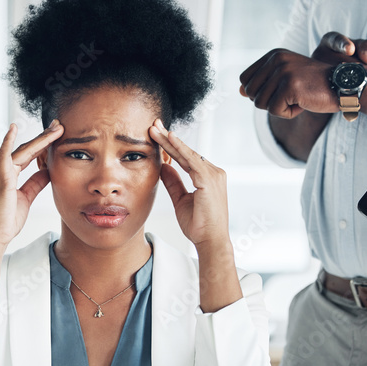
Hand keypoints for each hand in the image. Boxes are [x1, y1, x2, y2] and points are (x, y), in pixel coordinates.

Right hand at [0, 120, 63, 248]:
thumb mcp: (25, 198)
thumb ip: (34, 183)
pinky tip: (14, 128)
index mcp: (4, 174)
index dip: (41, 145)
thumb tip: (47, 171)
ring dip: (40, 139)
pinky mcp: (0, 179)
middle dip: (43, 137)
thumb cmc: (5, 221)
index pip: (26, 155)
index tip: (55, 135)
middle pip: (25, 149)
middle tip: (58, 125)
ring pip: (22, 151)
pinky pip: (4, 156)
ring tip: (55, 129)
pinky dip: (9, 142)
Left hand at [148, 119, 229, 247]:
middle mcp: (214, 172)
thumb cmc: (199, 225)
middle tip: (153, 124)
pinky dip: (180, 148)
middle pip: (187, 152)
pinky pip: (191, 160)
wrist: (210, 241)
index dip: (171, 146)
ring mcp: (213, 174)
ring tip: (154, 129)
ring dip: (170, 140)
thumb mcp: (180, 200)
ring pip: (187, 153)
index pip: (186, 158)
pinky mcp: (209, 179)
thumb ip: (173, 182)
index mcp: (208, 177)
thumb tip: (163, 166)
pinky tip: (169, 139)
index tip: (156, 135)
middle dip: (168, 138)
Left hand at [239, 31, 366, 115]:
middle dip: (269, 102)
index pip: (244, 81)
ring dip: (280, 108)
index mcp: (273, 55)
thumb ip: (262, 84)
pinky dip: (289, 113)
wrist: (343, 87)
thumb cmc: (314, 86)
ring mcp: (282, 71)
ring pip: (260, 104)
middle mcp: (276, 59)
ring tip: (299, 98)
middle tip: (293, 95)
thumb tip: (239, 91)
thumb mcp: (285, 82)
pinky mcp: (289, 86)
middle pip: (250, 94)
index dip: (261, 92)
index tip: (284, 89)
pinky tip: (304, 103)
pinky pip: (275, 111)